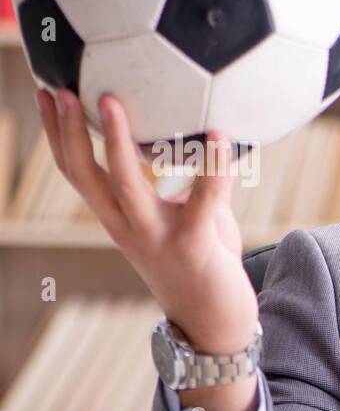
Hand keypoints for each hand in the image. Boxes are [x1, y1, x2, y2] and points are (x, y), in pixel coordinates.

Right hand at [34, 87, 258, 352]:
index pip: (75, 171)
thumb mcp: (184, 216)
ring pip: (125, 184)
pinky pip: (204, 199)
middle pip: (84, 175)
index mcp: (117, 217)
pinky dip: (213, 165)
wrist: (216, 322)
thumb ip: (183, 182)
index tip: (49, 93)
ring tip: (112, 100)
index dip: (58, 133)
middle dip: (69, 130)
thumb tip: (197, 135)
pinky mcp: (193, 246)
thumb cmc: (202, 261)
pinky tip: (220, 135)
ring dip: (116, 141)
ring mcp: (155, 237)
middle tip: (64, 89)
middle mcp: (126, 227)